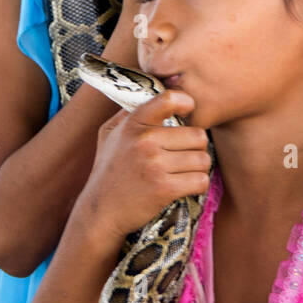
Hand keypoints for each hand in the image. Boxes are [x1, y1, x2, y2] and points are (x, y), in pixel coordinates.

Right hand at [76, 91, 211, 238]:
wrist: (100, 212)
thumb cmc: (108, 171)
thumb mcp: (110, 135)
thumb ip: (129, 112)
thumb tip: (152, 91)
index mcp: (134, 124)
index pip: (169, 99)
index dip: (186, 103)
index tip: (188, 113)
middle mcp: (145, 141)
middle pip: (198, 135)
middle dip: (196, 147)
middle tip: (184, 156)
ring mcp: (155, 165)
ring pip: (202, 159)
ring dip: (198, 168)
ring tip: (184, 172)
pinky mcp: (164, 189)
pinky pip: (200, 180)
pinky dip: (198, 185)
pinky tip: (186, 186)